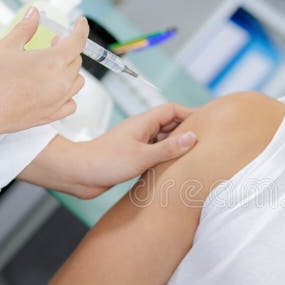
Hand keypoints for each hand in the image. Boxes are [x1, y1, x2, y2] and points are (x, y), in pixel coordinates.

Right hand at [0, 8, 88, 137]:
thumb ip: (25, 28)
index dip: (81, 29)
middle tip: (52, 44)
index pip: (77, 42)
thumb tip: (34, 13)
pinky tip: (55, 89)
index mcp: (53, 61)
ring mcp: (60, 99)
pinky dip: (68, 94)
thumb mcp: (7, 47)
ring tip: (52, 67)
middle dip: (67, 49)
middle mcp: (62, 81)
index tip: (81, 23)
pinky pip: (71, 102)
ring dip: (69, 70)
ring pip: (77, 81)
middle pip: (76, 60)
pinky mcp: (54, 114)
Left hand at [74, 102, 197, 197]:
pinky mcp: (131, 157)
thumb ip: (169, 148)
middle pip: (169, 123)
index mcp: (142, 123)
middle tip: (205, 139)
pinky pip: (154, 153)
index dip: (190, 113)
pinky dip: (166, 157)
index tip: (206, 121)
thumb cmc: (104, 162)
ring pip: (162, 139)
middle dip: (186, 129)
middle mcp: (140, 130)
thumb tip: (192, 137)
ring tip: (193, 154)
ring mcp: (136, 143)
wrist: (78, 174)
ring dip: (176, 145)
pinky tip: (173, 167)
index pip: (172, 110)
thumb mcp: (142, 156)